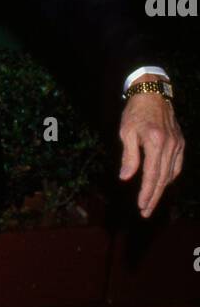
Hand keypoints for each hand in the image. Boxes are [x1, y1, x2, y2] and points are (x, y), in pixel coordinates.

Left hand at [119, 90, 183, 217]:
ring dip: (161, 189)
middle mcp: (170, 145)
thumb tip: (125, 177)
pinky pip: (177, 165)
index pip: (151, 175)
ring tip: (151, 202)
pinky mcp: (180, 142)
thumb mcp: (126, 133)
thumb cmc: (135, 112)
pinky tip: (162, 183)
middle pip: (162, 178)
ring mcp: (177, 144)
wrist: (152, 94)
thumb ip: (129, 157)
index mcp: (156, 143)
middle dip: (154, 197)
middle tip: (146, 211)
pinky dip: (170, 177)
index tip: (141, 206)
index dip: (147, 192)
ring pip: (171, 174)